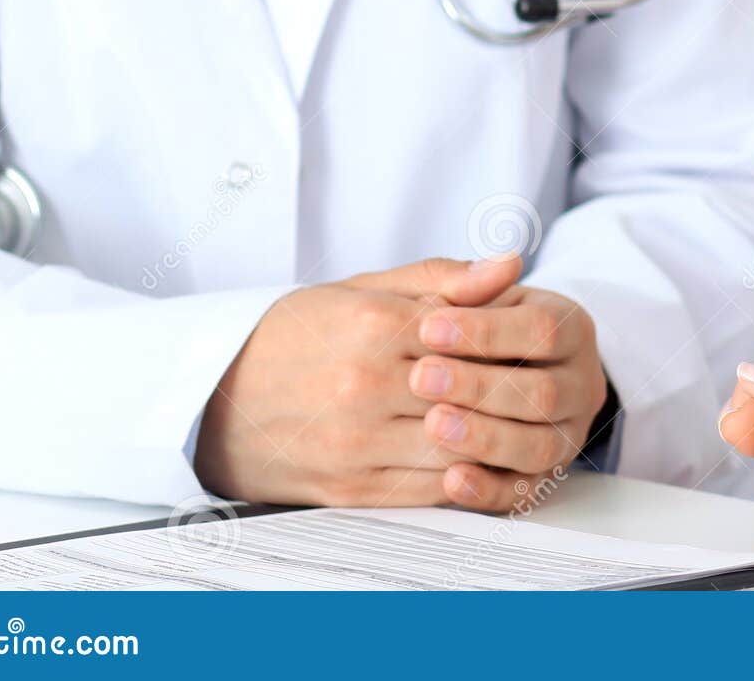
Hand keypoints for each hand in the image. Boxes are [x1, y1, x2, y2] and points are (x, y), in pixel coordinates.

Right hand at [195, 255, 552, 510]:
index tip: (533, 341)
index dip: (510, 340)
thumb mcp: (362, 289)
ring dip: (496, 439)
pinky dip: (469, 479)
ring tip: (520, 424)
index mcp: (373, 326)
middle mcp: (365, 385)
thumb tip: (511, 265)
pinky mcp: (350, 488)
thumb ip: (443, 279)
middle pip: (470, 393)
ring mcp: (357, 442)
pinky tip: (487, 462)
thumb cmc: (291, 336)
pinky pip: (430, 489)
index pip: (471, 335)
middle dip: (510, 390)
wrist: (211, 399)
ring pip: (458, 445)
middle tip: (542, 385)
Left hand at [409, 285, 608, 504]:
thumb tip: (503, 261)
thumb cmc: (470, 325)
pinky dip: (488, 490)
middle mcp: (580, 383)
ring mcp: (567, 433)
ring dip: (485, 439)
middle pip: (545, 393)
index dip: (487, 331)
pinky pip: (524, 494)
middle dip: (479, 386)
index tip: (428, 326)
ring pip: (540, 446)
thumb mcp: (468, 296)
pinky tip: (452, 479)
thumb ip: (471, 282)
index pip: (543, 330)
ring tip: (433, 424)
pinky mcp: (542, 477)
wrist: (483, 365)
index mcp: (572, 329)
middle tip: (420, 378)